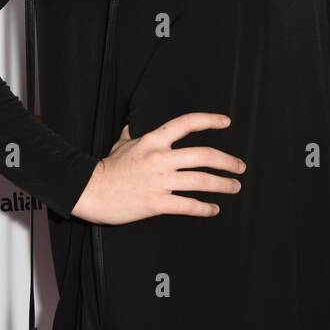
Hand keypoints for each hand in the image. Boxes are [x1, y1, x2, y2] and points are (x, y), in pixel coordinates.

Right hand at [70, 112, 245, 223]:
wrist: (90, 191)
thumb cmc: (106, 168)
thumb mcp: (121, 143)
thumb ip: (132, 132)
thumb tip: (133, 122)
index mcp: (153, 141)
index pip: (186, 124)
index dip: (209, 120)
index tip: (226, 122)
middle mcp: (160, 158)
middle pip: (203, 155)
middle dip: (227, 161)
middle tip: (240, 167)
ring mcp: (159, 181)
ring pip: (200, 181)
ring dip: (222, 185)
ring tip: (234, 187)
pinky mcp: (156, 203)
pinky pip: (187, 205)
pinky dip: (204, 208)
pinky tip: (213, 209)